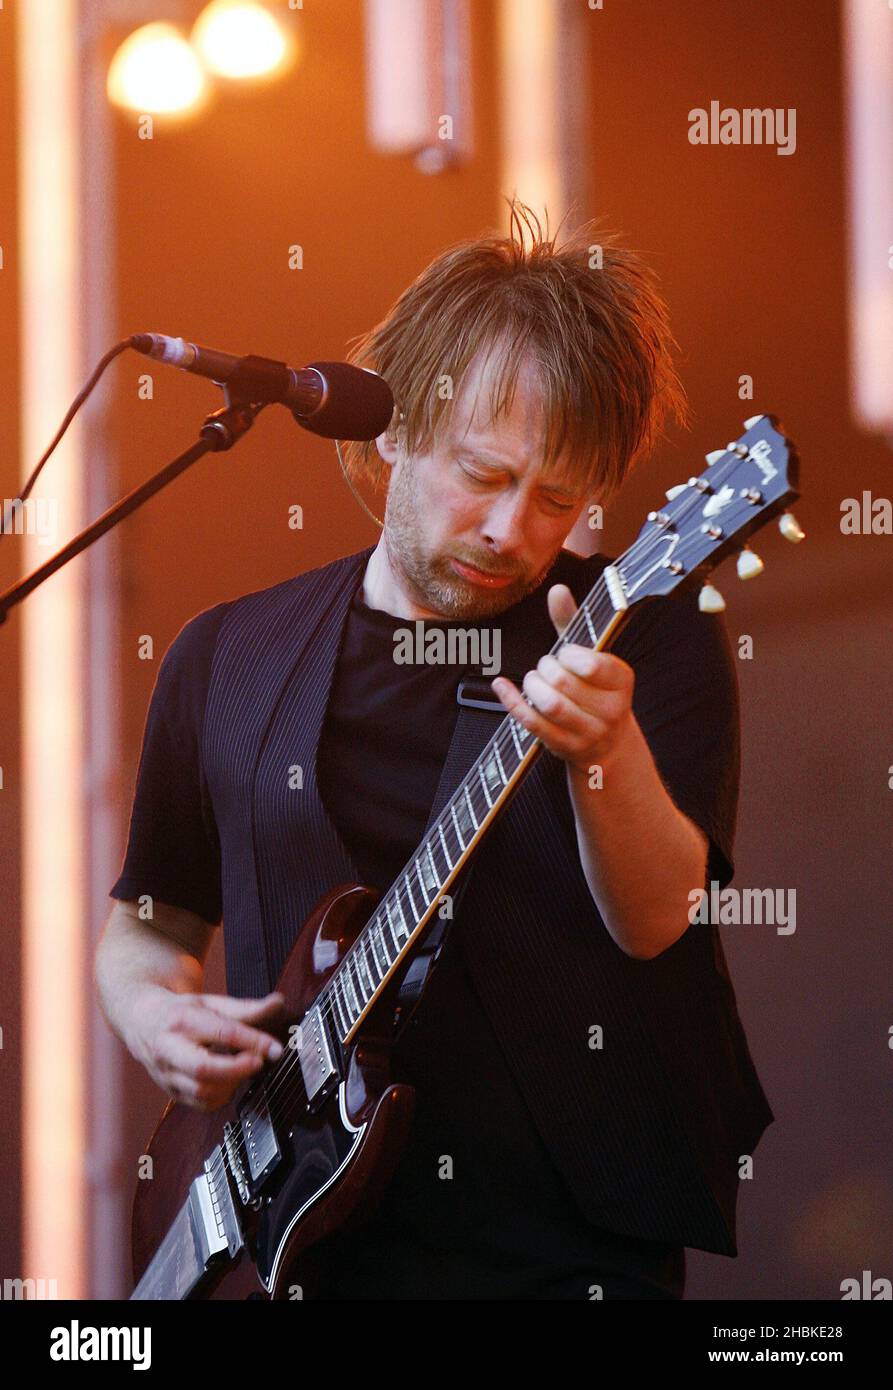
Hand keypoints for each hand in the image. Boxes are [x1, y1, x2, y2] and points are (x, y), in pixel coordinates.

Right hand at [128, 986, 286, 1110]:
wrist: (141, 1021)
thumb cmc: (178, 1011)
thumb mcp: (210, 1002)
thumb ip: (246, 1007)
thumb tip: (277, 1003)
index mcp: (181, 1021)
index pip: (221, 1033)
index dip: (253, 1042)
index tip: (275, 1048)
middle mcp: (169, 1049)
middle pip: (203, 1069)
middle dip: (237, 1069)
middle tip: (258, 1062)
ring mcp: (166, 1074)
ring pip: (202, 1092)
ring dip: (231, 1084)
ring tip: (242, 1068)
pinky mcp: (170, 1092)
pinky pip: (200, 1104)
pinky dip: (221, 1096)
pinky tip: (228, 1081)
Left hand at [490, 582, 635, 774]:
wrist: (606, 743)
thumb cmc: (594, 690)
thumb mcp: (590, 656)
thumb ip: (572, 622)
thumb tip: (556, 589)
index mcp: (621, 680)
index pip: (591, 665)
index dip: (568, 656)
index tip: (565, 654)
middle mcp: (610, 709)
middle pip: (564, 683)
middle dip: (545, 669)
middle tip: (545, 668)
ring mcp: (588, 732)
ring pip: (550, 705)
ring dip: (532, 687)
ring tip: (533, 680)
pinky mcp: (565, 747)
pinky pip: (532, 723)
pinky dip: (512, 702)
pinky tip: (501, 687)